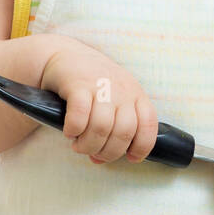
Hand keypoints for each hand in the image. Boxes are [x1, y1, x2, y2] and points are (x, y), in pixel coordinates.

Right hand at [38, 38, 158, 164]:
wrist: (64, 54)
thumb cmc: (91, 84)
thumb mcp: (113, 99)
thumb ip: (113, 128)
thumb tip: (100, 160)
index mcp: (136, 94)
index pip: (149, 125)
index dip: (142, 147)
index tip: (131, 157)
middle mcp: (122, 90)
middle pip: (124, 133)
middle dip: (108, 152)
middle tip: (93, 153)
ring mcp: (101, 86)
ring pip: (102, 127)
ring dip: (88, 145)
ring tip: (78, 145)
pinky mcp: (78, 84)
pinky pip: (80, 116)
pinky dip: (74, 130)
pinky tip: (69, 131)